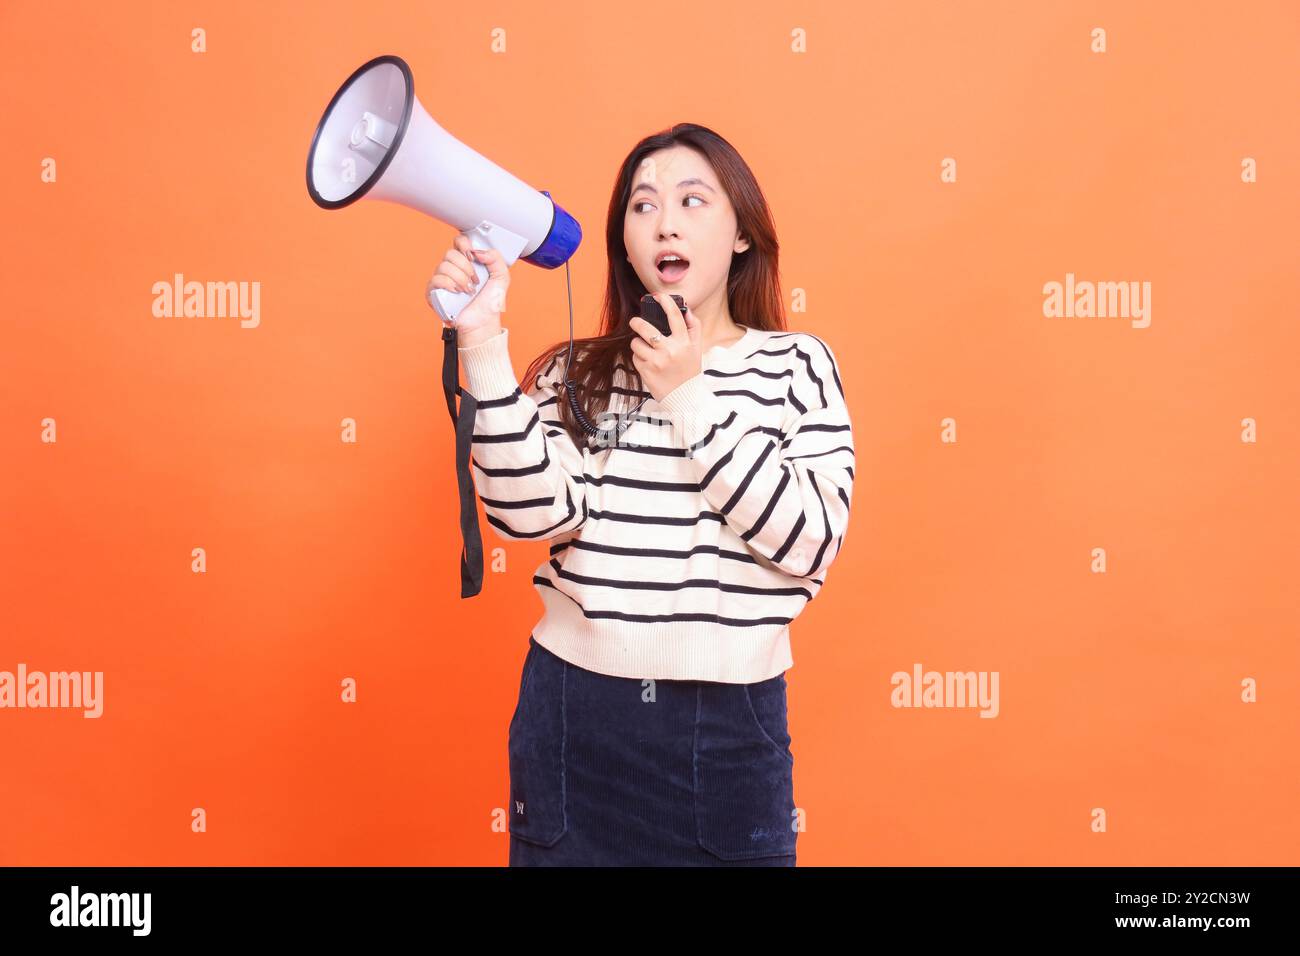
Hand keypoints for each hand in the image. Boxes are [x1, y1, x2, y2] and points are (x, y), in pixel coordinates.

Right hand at [427, 233, 510, 348]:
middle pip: (450, 253)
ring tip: (468, 291)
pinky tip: (457, 293)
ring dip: (460, 279)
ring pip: (443, 266)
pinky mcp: (434, 292)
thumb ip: (495, 258)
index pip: (459, 242)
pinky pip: (436, 280)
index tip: (473, 256)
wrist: (483, 322)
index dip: (464, 244)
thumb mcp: (502, 277)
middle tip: (475, 281)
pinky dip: (449, 285)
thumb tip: (477, 251)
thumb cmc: (490, 302)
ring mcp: (442, 279)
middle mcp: (453, 268)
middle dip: (466, 267)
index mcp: (468, 261)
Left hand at [628, 292, 702, 401]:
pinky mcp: (646, 372)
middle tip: (635, 322)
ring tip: (645, 349)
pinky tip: (648, 364)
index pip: (674, 316)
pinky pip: (635, 358)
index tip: (658, 296)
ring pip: (636, 343)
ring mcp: (656, 362)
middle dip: (637, 322)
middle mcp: (670, 351)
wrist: (685, 398)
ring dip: (638, 344)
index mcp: (684, 343)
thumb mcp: (697, 349)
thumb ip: (693, 327)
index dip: (665, 302)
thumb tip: (686, 309)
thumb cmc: (690, 371)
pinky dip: (639, 358)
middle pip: (645, 328)